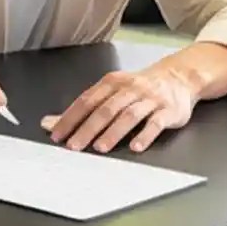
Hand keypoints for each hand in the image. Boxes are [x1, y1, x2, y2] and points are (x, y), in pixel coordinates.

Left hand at [43, 66, 197, 153]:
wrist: (177, 77)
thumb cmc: (138, 88)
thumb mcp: (109, 92)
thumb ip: (82, 109)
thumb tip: (48, 123)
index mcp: (111, 83)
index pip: (86, 101)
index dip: (70, 117)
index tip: (57, 134)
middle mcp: (129, 89)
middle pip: (105, 109)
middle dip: (87, 128)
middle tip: (74, 146)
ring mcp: (149, 99)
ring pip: (128, 115)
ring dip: (113, 132)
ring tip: (100, 148)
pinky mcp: (168, 111)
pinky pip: (155, 123)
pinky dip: (145, 135)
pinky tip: (135, 146)